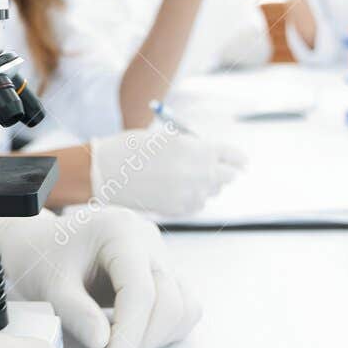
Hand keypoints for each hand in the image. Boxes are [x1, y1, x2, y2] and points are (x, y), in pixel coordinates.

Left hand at [0, 207, 203, 347]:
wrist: (44, 247)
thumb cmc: (45, 260)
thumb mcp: (50, 286)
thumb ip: (75, 312)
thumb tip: (102, 342)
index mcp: (120, 232)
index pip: (140, 292)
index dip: (128, 337)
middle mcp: (148, 239)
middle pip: (168, 302)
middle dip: (141, 342)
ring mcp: (161, 255)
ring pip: (183, 307)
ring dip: (156, 339)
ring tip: (118, 347)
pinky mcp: (165, 273)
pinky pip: (184, 308)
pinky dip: (165, 331)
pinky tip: (133, 336)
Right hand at [87, 122, 245, 215]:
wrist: (106, 173)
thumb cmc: (132, 149)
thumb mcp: (167, 138)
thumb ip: (192, 147)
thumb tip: (212, 157)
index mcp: (196, 148)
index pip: (232, 156)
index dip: (237, 159)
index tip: (240, 162)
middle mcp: (197, 172)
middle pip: (227, 176)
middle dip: (224, 172)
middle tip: (219, 170)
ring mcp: (189, 193)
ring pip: (212, 191)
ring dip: (206, 185)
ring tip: (186, 177)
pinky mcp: (178, 209)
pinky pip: (197, 204)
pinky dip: (193, 197)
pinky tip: (176, 189)